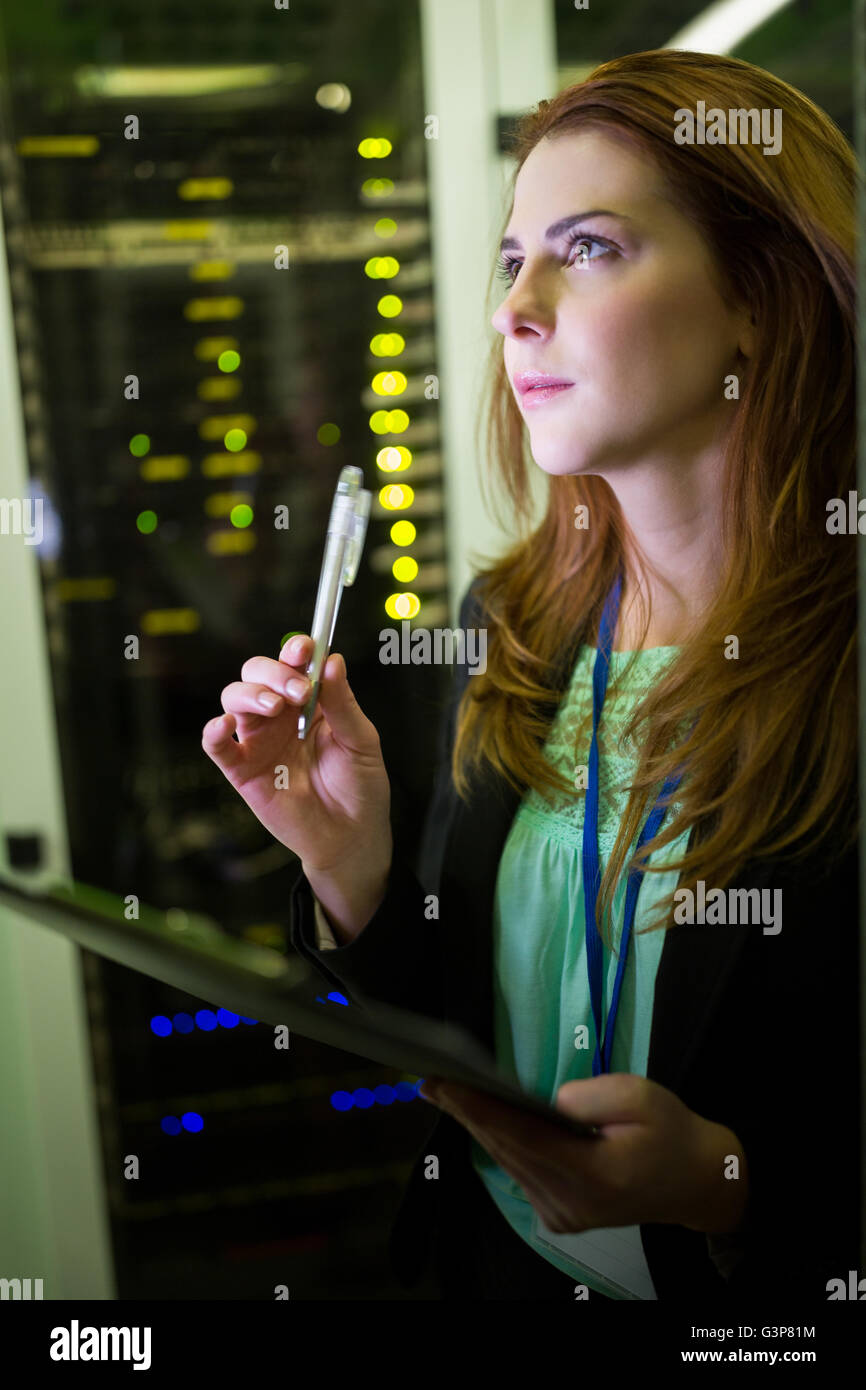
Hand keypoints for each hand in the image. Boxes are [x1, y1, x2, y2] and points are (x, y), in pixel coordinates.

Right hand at [202, 635, 392, 898]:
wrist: (350, 838)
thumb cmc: (360, 787)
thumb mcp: (360, 741)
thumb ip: (343, 703)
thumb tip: (331, 661)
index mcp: (311, 702)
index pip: (294, 664)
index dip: (295, 650)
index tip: (304, 648)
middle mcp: (281, 715)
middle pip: (258, 673)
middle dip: (274, 672)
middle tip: (299, 690)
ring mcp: (259, 740)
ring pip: (235, 698)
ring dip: (251, 693)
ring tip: (275, 706)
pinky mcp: (243, 770)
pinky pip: (218, 746)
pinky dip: (214, 731)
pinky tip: (224, 724)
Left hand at [419, 1072, 748, 1235]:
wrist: (695, 1181)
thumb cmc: (671, 1132)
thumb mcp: (645, 1098)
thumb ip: (597, 1095)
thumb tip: (552, 1099)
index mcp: (594, 1174)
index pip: (523, 1136)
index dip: (480, 1108)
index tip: (445, 1084)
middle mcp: (571, 1202)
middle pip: (507, 1149)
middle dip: (467, 1112)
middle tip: (429, 1080)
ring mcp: (563, 1214)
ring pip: (508, 1162)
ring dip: (477, 1126)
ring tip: (445, 1092)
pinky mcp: (560, 1216)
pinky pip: (520, 1173)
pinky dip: (499, 1143)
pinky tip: (481, 1117)